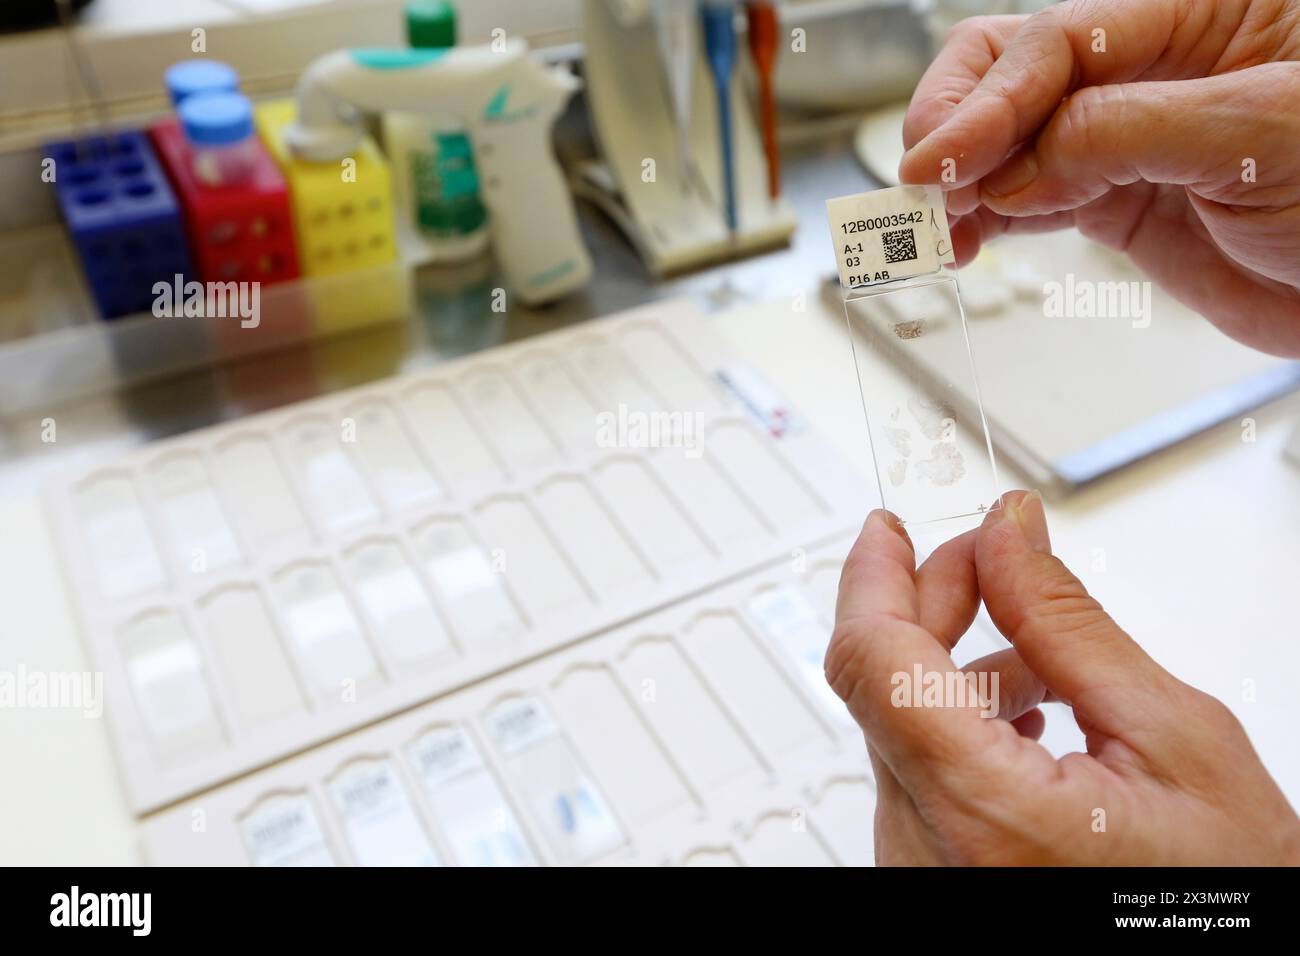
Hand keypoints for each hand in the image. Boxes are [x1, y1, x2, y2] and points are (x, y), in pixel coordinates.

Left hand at [825, 491, 1299, 864]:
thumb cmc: (1224, 892)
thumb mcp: (1175, 738)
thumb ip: (1069, 625)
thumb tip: (1007, 536)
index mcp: (986, 814)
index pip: (876, 664)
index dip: (874, 579)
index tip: (889, 530)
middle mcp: (926, 849)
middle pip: (881, 686)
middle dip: (928, 606)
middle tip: (984, 559)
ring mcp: (917, 863)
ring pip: (896, 724)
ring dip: (953, 669)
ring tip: (1041, 658)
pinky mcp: (924, 869)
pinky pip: (913, 770)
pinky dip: (957, 724)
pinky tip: (1026, 717)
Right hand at [899, 0, 1299, 356]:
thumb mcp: (1259, 136)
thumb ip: (1127, 135)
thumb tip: (1016, 164)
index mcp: (1193, 13)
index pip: (1057, 41)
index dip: (987, 101)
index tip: (938, 162)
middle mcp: (1145, 67)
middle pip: (1011, 70)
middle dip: (955, 126)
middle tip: (920, 189)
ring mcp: (1122, 136)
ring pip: (1006, 139)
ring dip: (956, 182)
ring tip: (926, 229)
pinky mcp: (1113, 200)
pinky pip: (1026, 199)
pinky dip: (983, 221)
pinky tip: (960, 243)